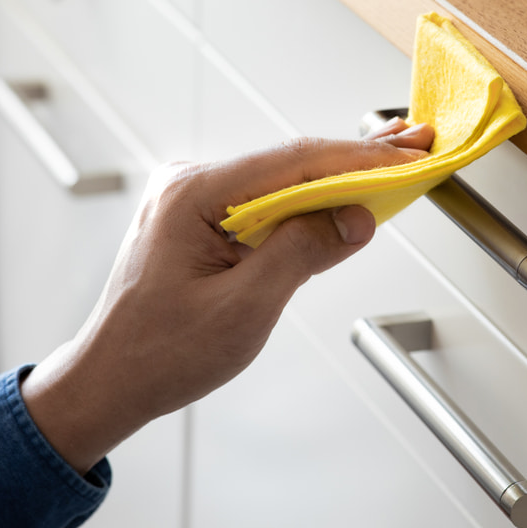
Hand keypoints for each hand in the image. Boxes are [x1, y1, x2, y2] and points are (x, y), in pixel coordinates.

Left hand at [21, 124, 432, 473]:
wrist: (112, 380)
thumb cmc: (160, 352)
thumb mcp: (243, 309)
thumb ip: (301, 254)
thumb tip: (354, 218)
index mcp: (192, 194)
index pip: (294, 163)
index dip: (359, 160)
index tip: (405, 158)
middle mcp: (191, 183)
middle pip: (292, 163)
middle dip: (359, 159)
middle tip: (414, 147)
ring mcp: (196, 198)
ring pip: (284, 181)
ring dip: (339, 178)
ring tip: (394, 163)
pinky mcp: (205, 217)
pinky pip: (269, 201)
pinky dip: (312, 200)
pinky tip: (346, 192)